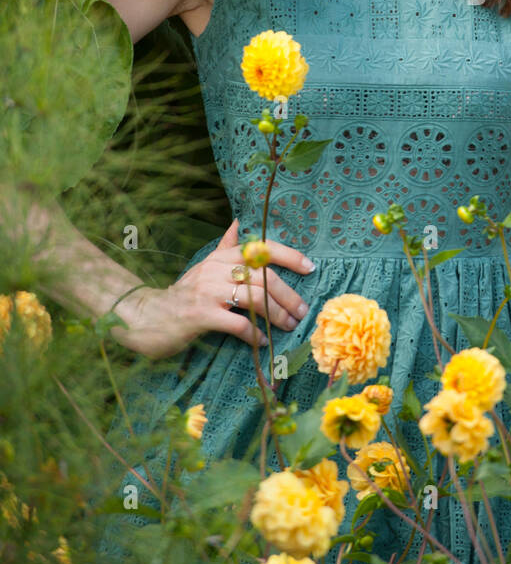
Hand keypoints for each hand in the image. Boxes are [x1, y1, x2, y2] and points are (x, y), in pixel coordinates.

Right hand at [113, 218, 314, 359]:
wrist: (146, 315)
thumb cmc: (183, 294)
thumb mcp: (204, 267)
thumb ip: (224, 247)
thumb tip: (238, 222)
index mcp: (221, 257)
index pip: (261, 249)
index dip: (289, 256)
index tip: (311, 268)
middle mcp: (216, 269)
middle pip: (263, 276)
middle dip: (288, 295)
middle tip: (302, 312)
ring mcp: (207, 292)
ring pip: (255, 298)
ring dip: (277, 314)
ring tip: (289, 326)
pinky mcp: (200, 315)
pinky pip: (237, 323)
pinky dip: (254, 333)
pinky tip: (262, 342)